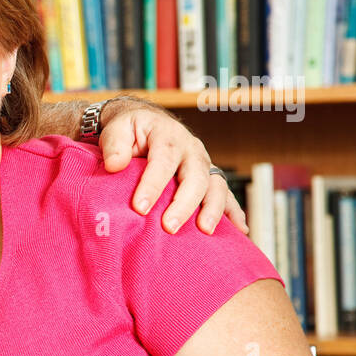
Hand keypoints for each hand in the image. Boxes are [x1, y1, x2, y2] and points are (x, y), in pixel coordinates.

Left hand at [97, 97, 247, 235]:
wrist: (145, 123)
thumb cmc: (130, 130)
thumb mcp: (117, 129)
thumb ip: (115, 145)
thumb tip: (115, 165)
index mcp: (168, 136)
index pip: (163, 160)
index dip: (153, 185)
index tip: (140, 207)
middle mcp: (191, 150)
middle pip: (194, 177)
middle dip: (183, 204)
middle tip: (168, 227)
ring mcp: (203, 164)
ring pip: (215, 186)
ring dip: (213, 209)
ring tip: (204, 230)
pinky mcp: (208, 178)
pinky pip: (225, 195)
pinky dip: (234, 212)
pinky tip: (240, 231)